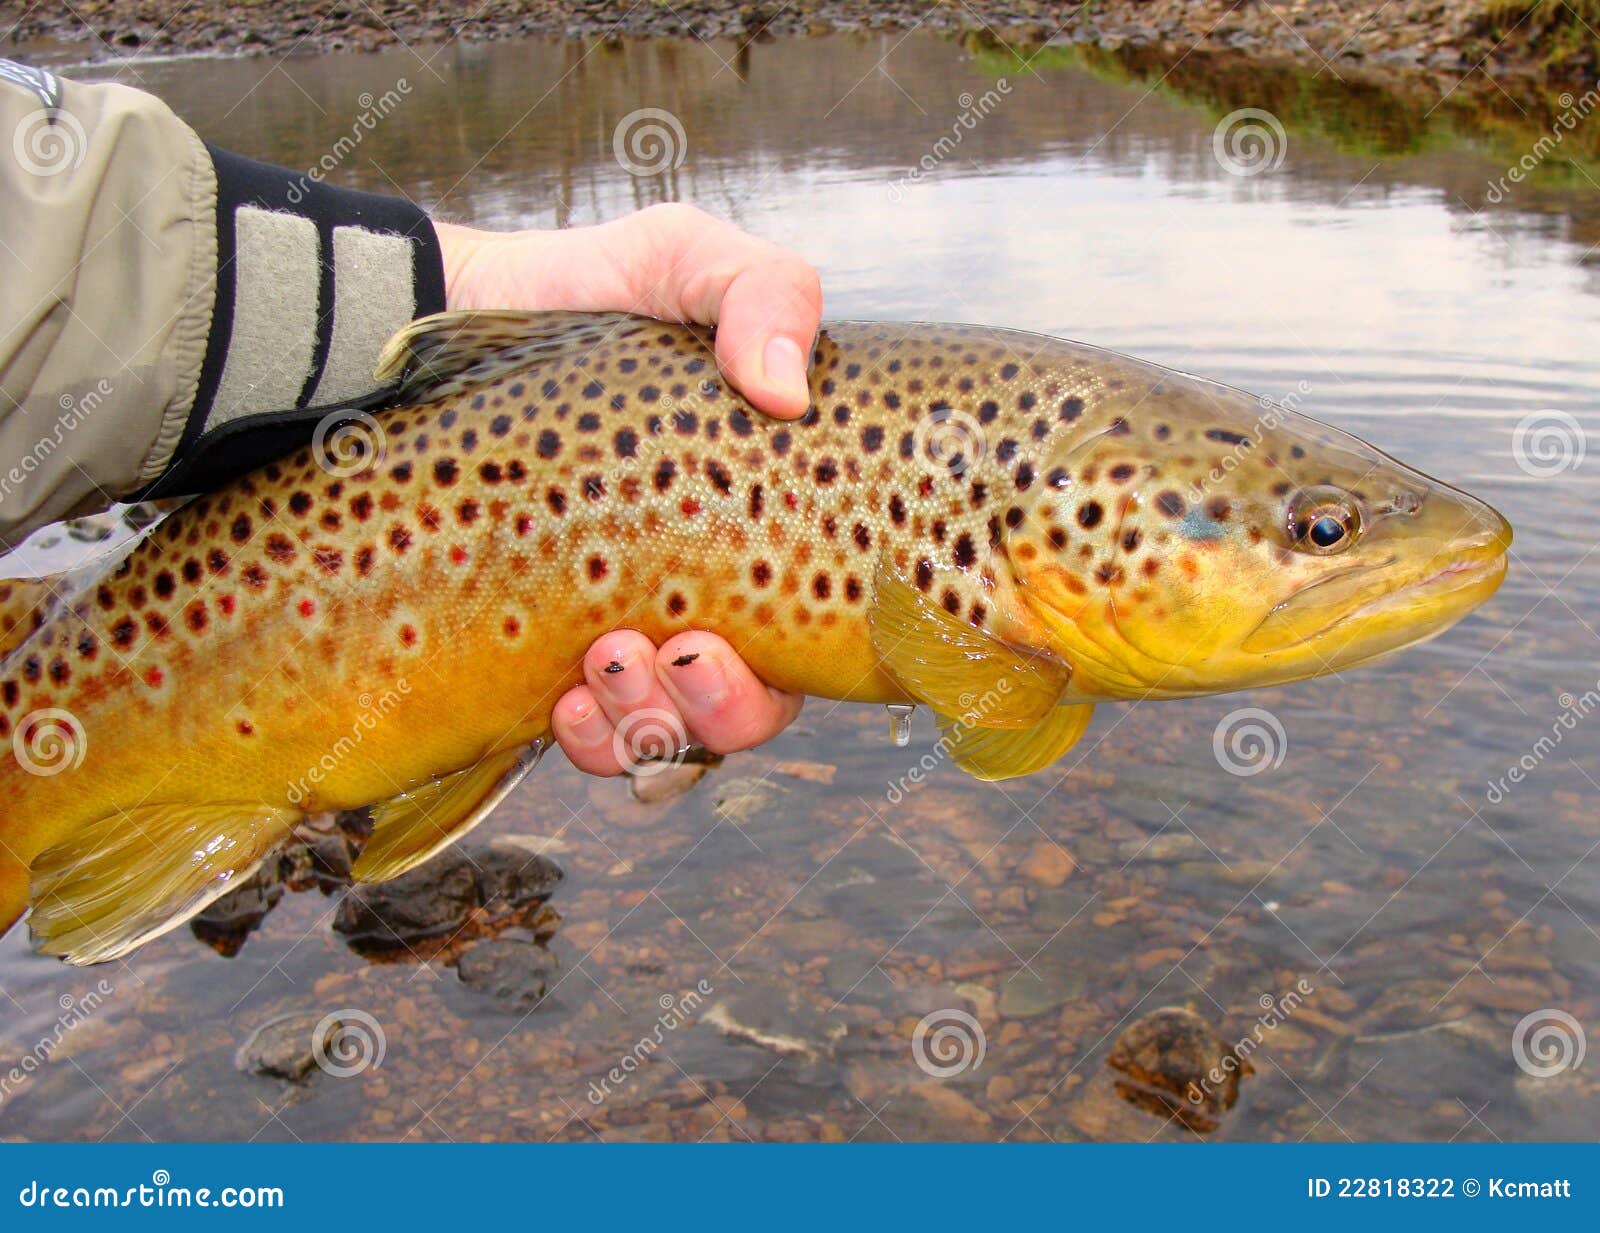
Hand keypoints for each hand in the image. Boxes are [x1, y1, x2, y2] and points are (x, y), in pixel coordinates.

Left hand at [431, 204, 817, 774]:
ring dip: (652, 725)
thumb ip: (763, 290)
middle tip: (673, 650)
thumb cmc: (584, 291)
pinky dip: (593, 738)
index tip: (753, 633)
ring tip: (606, 661)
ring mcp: (624, 625)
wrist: (445, 313)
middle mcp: (704, 592)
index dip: (805, 660)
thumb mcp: (684, 260)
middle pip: (749, 708)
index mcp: (762, 524)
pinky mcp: (545, 646)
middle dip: (720, 707)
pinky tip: (567, 699)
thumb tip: (786, 391)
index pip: (814, 628)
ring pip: (670, 737)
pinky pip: (591, 738)